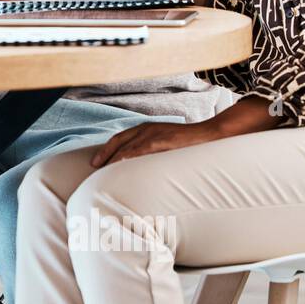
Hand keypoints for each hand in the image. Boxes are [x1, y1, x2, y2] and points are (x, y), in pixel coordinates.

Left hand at [89, 118, 229, 167]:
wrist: (210, 136)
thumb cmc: (189, 145)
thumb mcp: (166, 145)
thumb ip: (152, 152)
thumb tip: (140, 169)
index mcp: (146, 129)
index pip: (119, 138)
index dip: (106, 150)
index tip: (95, 163)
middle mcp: (146, 129)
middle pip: (118, 142)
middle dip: (105, 156)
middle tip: (94, 171)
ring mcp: (153, 134)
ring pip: (126, 148)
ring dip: (113, 161)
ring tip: (103, 174)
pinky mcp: (161, 141)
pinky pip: (139, 151)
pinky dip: (127, 159)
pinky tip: (120, 168)